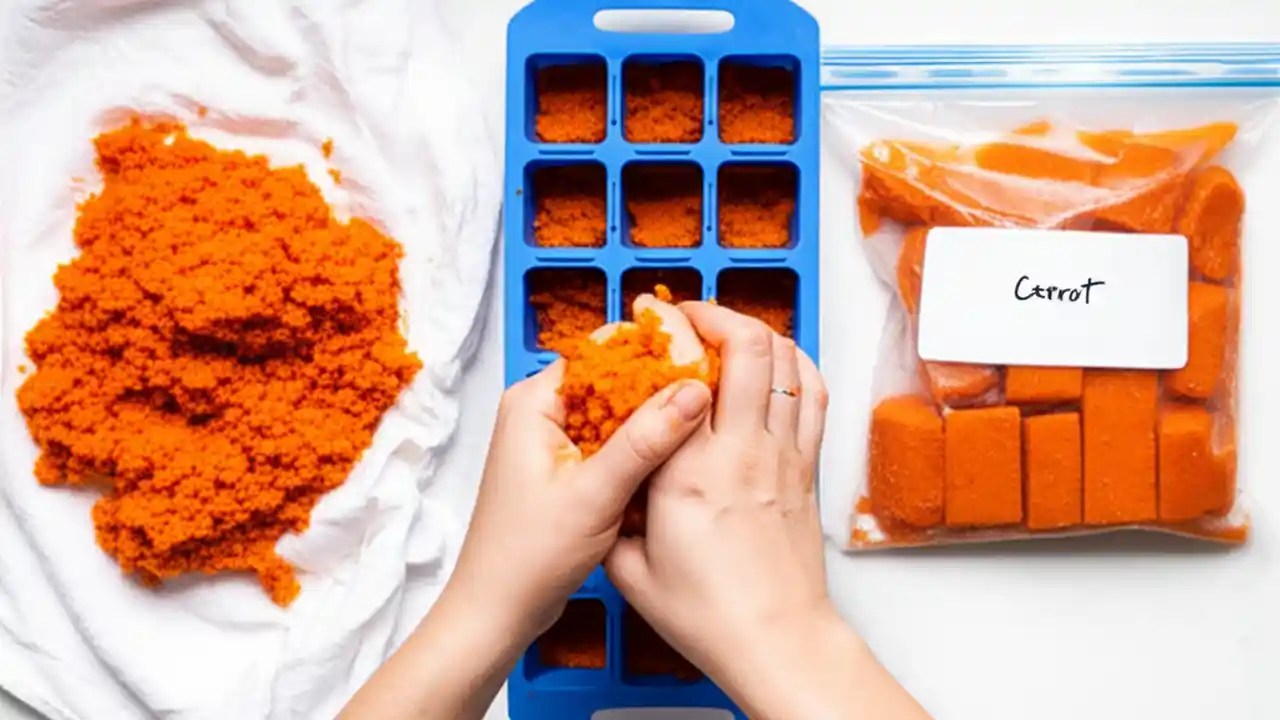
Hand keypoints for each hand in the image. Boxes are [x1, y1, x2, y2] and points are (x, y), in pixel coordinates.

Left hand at [449, 294, 712, 640]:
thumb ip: (645, 440)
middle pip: (611, 379)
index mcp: (534, 402)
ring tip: (700, 426)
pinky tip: (671, 460)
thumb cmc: (526, 558)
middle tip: (709, 397)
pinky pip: (611, 442)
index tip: (699, 364)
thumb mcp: (595, 495)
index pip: (602, 353)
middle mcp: (539, 413)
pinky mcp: (565, 469)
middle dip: (658, 389)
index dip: (651, 355)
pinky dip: (639, 449)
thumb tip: (692, 392)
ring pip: (615, 412)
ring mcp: (551, 441)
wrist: (497, 611)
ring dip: (652, 421)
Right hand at [606, 303, 928, 719]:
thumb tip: (605, 487)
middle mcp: (742, 450)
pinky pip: (813, 395)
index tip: (650, 318)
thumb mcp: (628, 570)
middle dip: (717, 313)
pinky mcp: (807, 468)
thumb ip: (609, 519)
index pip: (683, 369)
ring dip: (757, 332)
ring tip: (727, 330)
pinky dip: (798, 364)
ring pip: (786, 361)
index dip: (667, 328)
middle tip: (690, 315)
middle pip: (748, 344)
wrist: (776, 639)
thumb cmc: (709, 614)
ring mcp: (782, 455)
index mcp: (689, 471)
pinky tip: (779, 361)